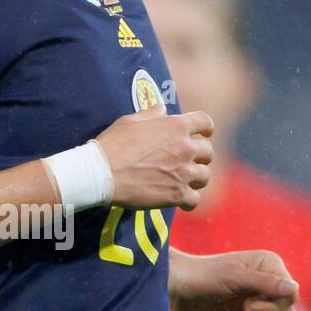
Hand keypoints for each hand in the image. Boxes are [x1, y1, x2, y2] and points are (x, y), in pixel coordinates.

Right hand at [94, 104, 213, 210]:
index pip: (205, 123)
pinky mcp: (177, 195)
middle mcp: (185, 148)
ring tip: (184, 181)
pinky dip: (189, 200)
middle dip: (200, 155)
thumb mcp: (131, 121)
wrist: (102, 173)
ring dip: (196, 177)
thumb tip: (162, 110)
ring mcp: (183, 173)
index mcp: (176, 126)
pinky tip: (181, 200)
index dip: (205, 129)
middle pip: (208, 151)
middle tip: (187, 161)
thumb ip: (151, 115)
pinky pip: (195, 199)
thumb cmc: (114, 144)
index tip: (202, 135)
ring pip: (204, 176)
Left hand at [168, 247, 299, 310]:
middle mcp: (268, 281)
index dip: (275, 307)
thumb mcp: (234, 278)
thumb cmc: (203, 275)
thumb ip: (264, 283)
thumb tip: (294, 289)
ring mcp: (258, 299)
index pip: (289, 293)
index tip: (250, 309)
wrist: (177, 287)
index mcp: (269, 265)